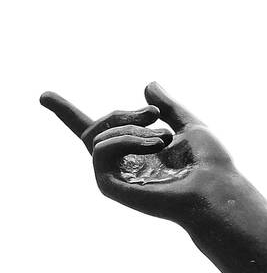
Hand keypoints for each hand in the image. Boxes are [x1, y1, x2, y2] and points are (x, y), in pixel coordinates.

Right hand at [41, 82, 238, 224]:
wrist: (216, 188)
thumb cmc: (210, 163)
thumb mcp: (190, 125)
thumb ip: (168, 107)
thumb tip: (147, 84)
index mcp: (136, 151)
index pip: (95, 131)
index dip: (67, 112)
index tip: (44, 95)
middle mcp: (121, 164)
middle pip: (95, 128)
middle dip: (122, 114)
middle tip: (153, 114)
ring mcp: (114, 176)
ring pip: (97, 137)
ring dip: (131, 129)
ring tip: (163, 138)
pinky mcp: (110, 186)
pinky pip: (99, 151)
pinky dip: (124, 140)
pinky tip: (152, 145)